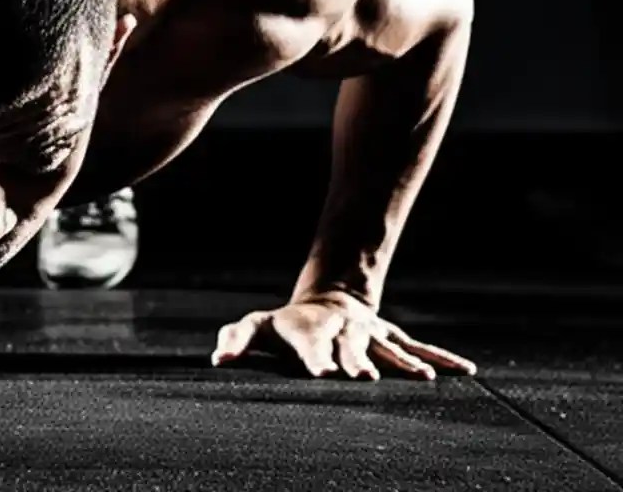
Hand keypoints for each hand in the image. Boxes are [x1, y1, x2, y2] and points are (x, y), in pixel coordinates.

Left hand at [210, 290, 476, 379]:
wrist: (325, 300)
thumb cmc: (284, 324)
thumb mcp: (256, 327)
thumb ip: (235, 339)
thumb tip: (218, 360)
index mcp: (309, 331)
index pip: (312, 346)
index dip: (317, 359)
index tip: (324, 375)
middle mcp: (343, 331)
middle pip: (352, 348)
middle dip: (359, 363)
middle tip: (366, 380)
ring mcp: (370, 334)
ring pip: (389, 349)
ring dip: (405, 364)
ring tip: (423, 380)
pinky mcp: (390, 338)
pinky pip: (419, 347)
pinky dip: (442, 358)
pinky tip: (464, 371)